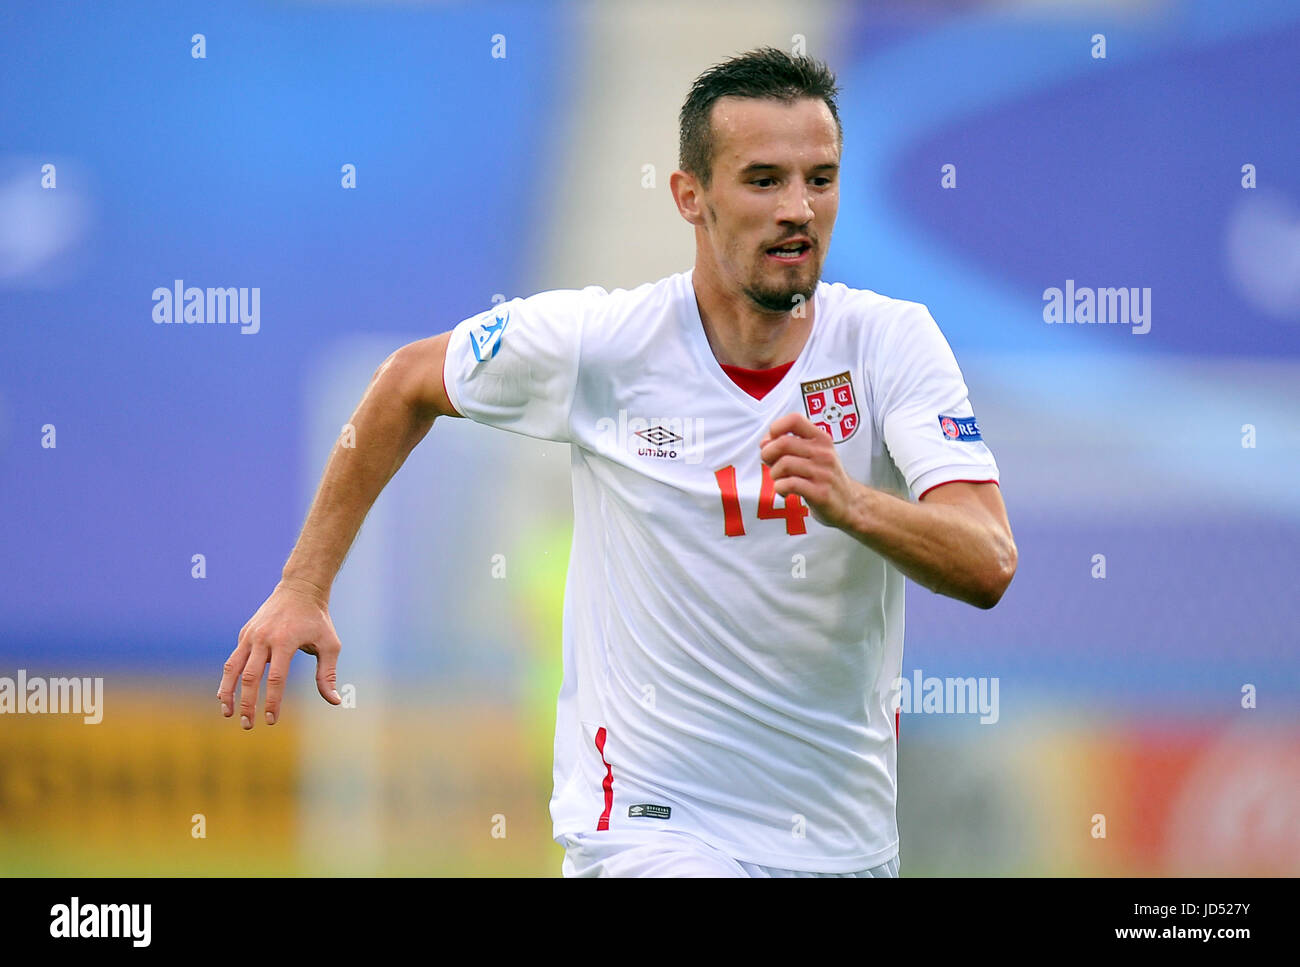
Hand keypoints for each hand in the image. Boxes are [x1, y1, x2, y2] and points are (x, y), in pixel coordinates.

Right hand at [218, 577, 342, 728]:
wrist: (300, 588)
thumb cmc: (318, 620)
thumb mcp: (329, 645)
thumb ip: (328, 674)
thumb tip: (334, 701)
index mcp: (285, 641)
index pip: (276, 678)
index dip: (272, 701)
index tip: (272, 720)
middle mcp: (264, 638)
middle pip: (250, 676)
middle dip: (247, 703)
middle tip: (248, 725)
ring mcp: (251, 635)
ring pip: (232, 668)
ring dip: (228, 692)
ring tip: (227, 714)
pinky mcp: (245, 634)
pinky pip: (232, 659)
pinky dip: (227, 678)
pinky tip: (225, 695)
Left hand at [759, 413, 860, 530]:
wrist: (850, 503)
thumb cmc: (825, 478)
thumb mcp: (813, 455)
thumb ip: (789, 446)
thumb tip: (764, 443)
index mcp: (821, 439)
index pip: (794, 419)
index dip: (775, 428)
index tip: (771, 442)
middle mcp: (823, 453)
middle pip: (783, 443)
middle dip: (768, 454)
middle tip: (770, 464)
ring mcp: (823, 473)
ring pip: (784, 464)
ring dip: (774, 474)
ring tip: (781, 480)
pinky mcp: (820, 492)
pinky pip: (789, 484)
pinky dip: (780, 488)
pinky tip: (785, 492)